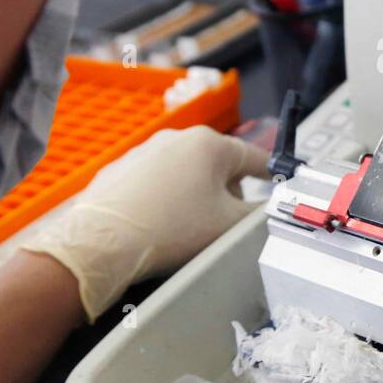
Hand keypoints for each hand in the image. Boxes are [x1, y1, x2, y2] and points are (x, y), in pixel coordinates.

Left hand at [22, 126, 269, 320]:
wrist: (102, 243)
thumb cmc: (168, 229)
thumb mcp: (229, 226)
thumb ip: (258, 215)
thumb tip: (268, 211)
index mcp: (209, 145)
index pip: (254, 157)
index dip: (272, 173)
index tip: (280, 181)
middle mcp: (176, 139)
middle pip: (219, 167)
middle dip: (226, 194)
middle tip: (222, 225)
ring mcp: (144, 152)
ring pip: (186, 175)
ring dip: (194, 198)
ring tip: (185, 231)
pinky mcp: (121, 171)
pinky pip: (155, 184)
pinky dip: (164, 201)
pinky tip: (158, 227)